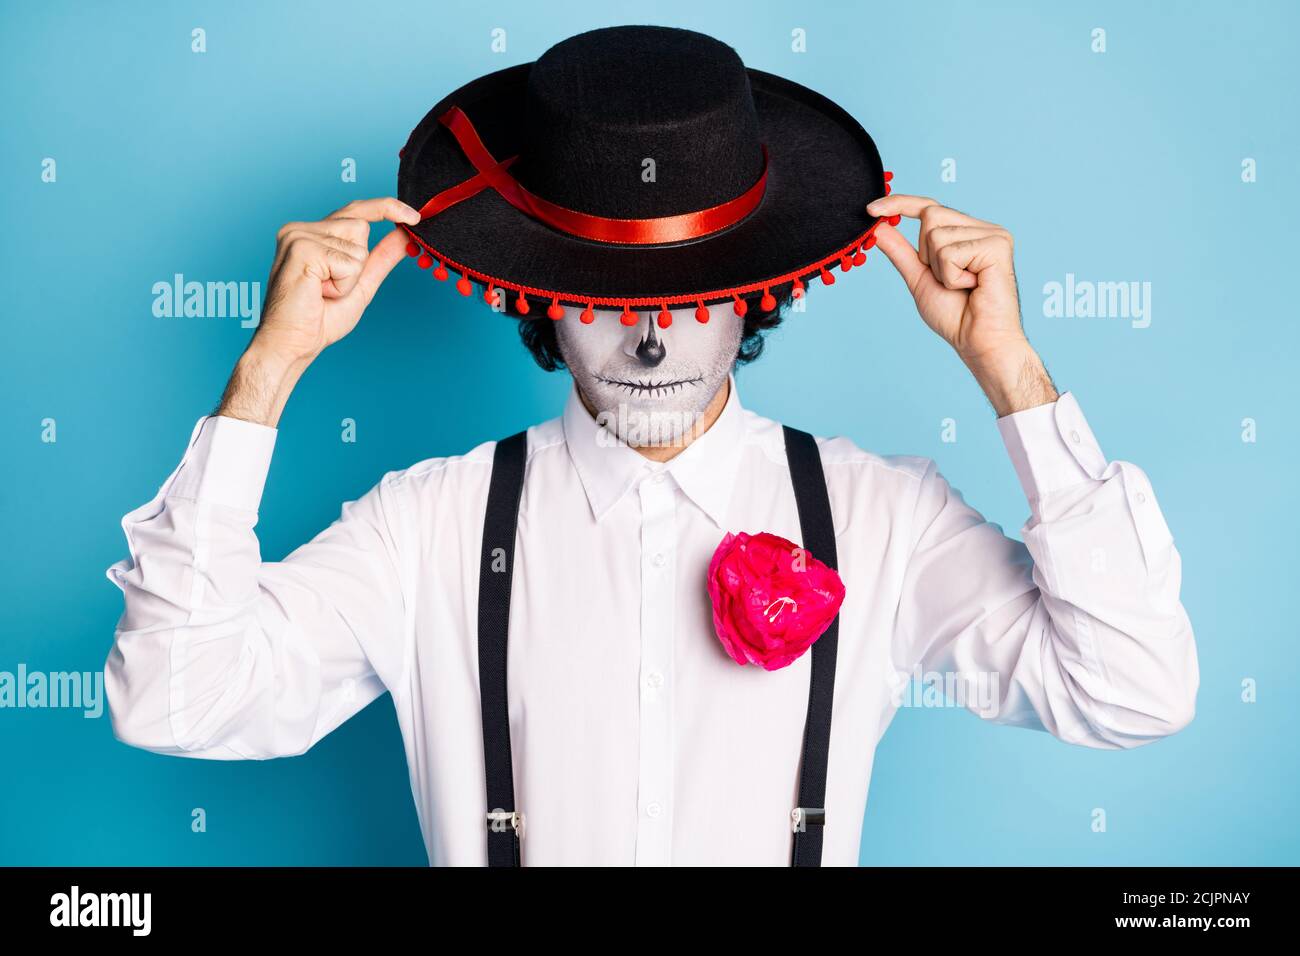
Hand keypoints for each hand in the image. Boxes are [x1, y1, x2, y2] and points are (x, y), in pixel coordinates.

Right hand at [254, 197, 420, 362]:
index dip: (386, 208)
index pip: (355, 210)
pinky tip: (319, 293)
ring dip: (349, 278)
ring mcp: (298, 235)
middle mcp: (302, 229)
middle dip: (359, 263)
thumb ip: (381, 258)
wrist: (293, 343)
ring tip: (323, 292)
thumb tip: (405, 235)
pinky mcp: (301, 249)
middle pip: (360, 226)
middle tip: (331, 288)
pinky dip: (342, 285)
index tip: (415, 216)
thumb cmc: (320, 318)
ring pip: (357, 247)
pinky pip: (348, 263)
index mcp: (313, 233)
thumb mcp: (360, 283)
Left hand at [867, 194, 1056, 415]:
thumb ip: (901, 252)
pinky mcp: (998, 244)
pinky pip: (952, 252)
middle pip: (930, 215)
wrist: (978, 341)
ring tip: (963, 286)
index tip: (870, 210)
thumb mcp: (919, 279)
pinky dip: (952, 276)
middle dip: (926, 254)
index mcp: (966, 232)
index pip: (929, 206)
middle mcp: (982, 228)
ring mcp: (993, 234)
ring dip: (940, 269)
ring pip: (938, 234)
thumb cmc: (955, 315)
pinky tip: (973, 287)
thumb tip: (879, 227)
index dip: (899, 203)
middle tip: (949, 280)